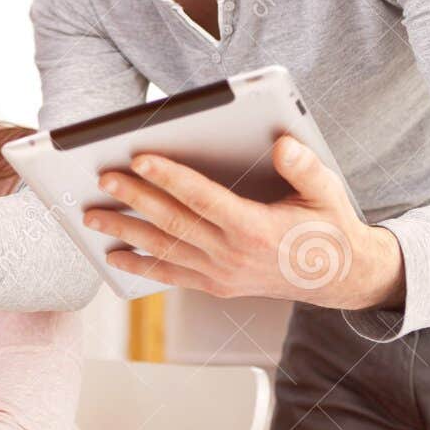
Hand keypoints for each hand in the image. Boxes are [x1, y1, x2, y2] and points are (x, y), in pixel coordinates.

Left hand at [86, 134, 404, 309]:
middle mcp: (233, 255)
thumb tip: (281, 144)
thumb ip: (304, 167)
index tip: (140, 159)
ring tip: (91, 214)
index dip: (170, 177)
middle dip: (134, 198)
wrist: (338, 278)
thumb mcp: (327, 192)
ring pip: (163, 249)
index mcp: (257, 229)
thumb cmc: (328, 227)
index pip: (203, 198)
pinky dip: (140, 265)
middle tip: (103, 178)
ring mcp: (221, 274)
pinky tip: (114, 254)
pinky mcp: (216, 285)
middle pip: (173, 222)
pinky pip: (171, 275)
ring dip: (124, 230)